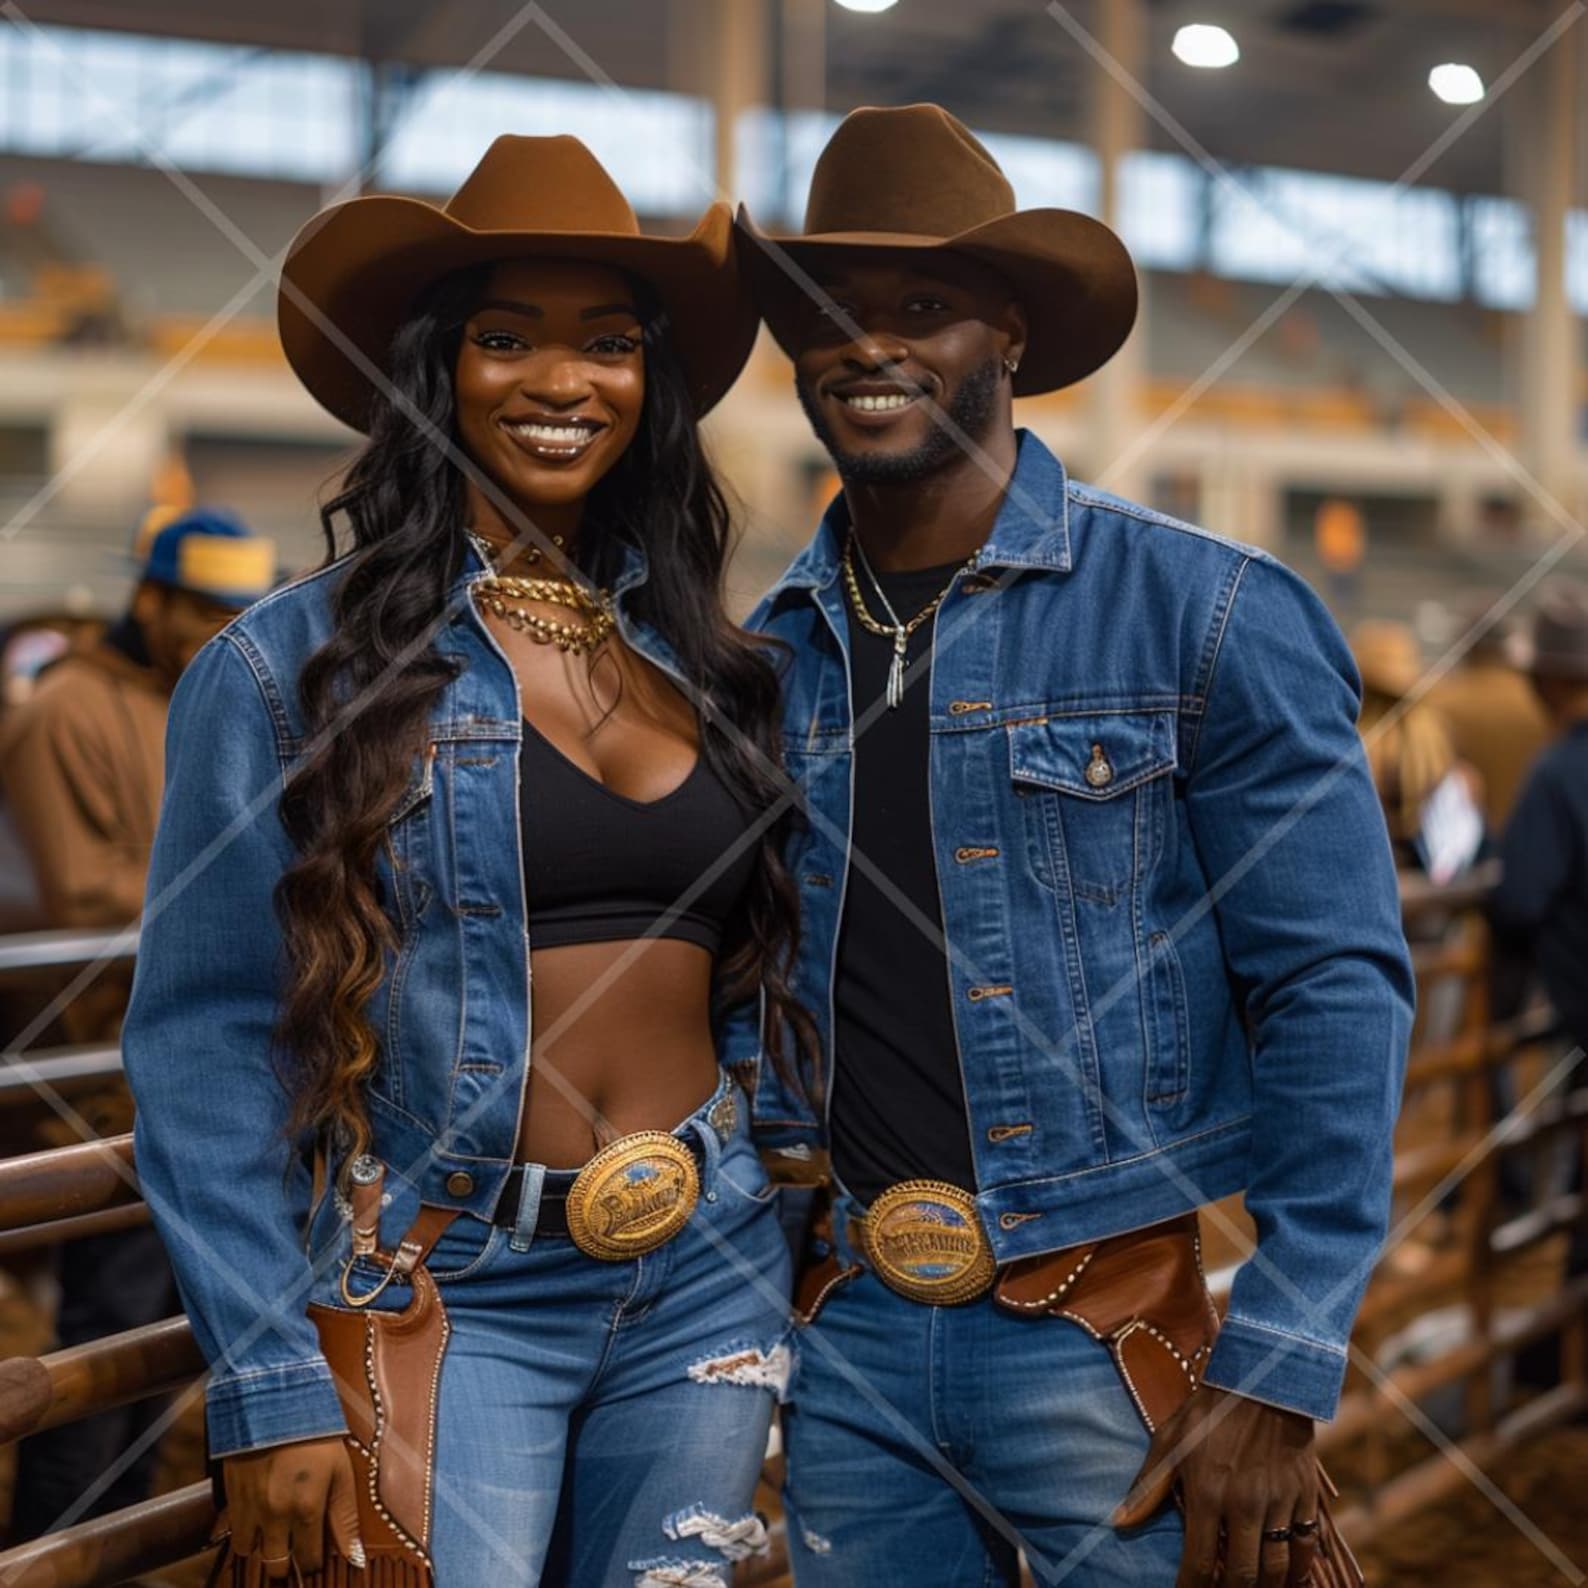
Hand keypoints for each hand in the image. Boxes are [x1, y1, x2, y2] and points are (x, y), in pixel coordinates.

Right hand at [222, 1435, 363, 1582]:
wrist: (272, 1402)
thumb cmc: (314, 1432)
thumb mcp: (341, 1469)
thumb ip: (345, 1515)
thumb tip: (355, 1555)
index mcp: (306, 1510)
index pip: (309, 1560)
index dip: (314, 1561)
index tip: (317, 1555)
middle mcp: (274, 1516)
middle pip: (276, 1566)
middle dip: (287, 1562)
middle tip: (295, 1545)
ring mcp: (249, 1508)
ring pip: (250, 1552)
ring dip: (262, 1547)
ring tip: (275, 1530)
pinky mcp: (230, 1497)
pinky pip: (231, 1532)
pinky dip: (243, 1530)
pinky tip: (257, 1515)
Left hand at [1112, 1384, 1317, 1586]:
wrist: (1262, 1377)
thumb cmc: (1209, 1409)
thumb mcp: (1170, 1439)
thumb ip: (1149, 1485)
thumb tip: (1119, 1522)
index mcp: (1207, 1492)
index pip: (1199, 1562)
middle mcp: (1244, 1504)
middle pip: (1242, 1576)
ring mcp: (1278, 1502)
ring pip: (1277, 1569)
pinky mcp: (1304, 1495)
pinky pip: (1305, 1547)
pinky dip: (1298, 1570)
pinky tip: (1287, 1578)